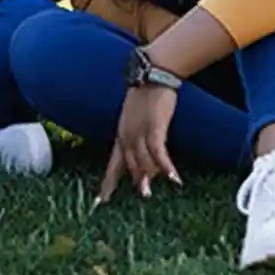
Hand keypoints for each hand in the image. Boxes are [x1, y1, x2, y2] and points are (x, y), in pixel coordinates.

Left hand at [98, 85, 180, 202]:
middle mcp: (127, 136)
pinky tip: (172, 178)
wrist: (151, 75)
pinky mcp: (154, 128)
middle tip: (140, 195)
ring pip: (141, 160)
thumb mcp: (136, 118)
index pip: (113, 164)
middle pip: (129, 164)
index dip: (108, 182)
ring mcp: (139, 132)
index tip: (102, 199)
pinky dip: (165, 166)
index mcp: (121, 134)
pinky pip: (158, 152)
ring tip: (147, 194)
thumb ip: (138, 136)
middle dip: (133, 180)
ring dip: (146, 177)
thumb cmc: (146, 95)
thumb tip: (148, 156)